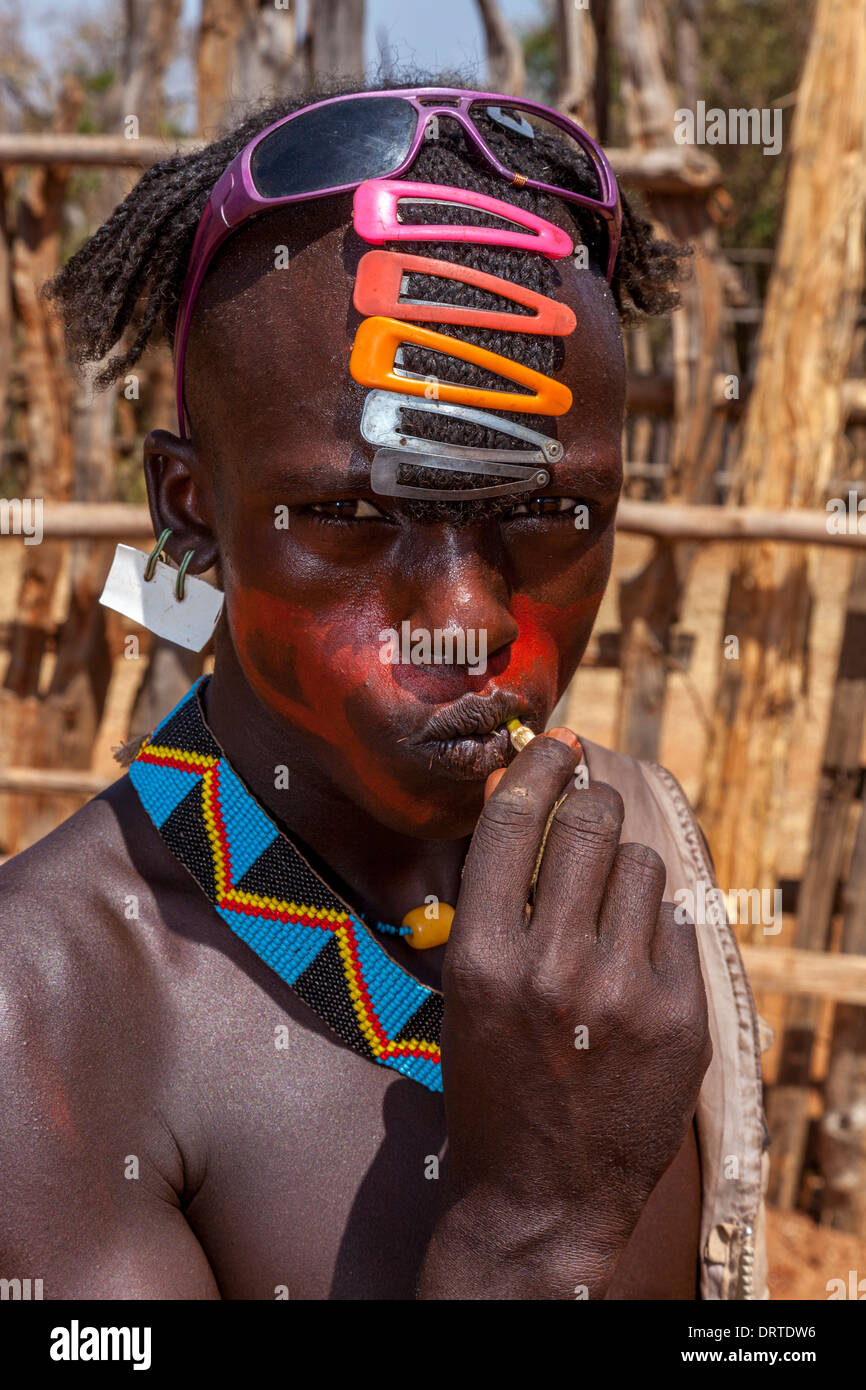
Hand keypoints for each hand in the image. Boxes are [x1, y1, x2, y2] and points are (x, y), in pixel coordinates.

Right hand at [420, 729, 710, 1298]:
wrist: (541, 1196)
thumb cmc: (491, 1086)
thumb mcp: (464, 992)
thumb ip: (495, 907)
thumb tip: (532, 808)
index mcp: (483, 958)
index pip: (516, 821)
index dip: (539, 766)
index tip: (558, 742)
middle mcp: (554, 968)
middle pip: (590, 827)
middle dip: (593, 805)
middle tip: (592, 809)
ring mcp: (624, 994)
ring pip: (645, 867)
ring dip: (626, 872)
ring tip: (610, 912)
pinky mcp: (680, 1019)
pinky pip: (681, 923)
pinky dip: (658, 925)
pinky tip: (637, 956)